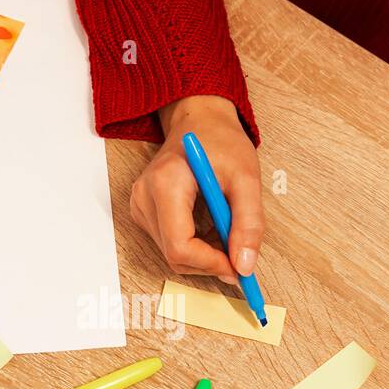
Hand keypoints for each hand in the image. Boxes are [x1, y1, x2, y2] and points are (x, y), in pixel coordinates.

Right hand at [131, 95, 264, 283]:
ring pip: (172, 254)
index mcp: (165, 184)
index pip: (180, 246)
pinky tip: (210, 227)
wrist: (199, 121)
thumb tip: (244, 266)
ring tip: (226, 231)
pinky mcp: (143, 211)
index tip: (239, 267)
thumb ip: (248, 223)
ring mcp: (140, 205)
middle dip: (210, 262)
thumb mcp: (246, 178)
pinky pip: (169, 244)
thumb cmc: (221, 142)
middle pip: (175, 255)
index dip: (211, 264)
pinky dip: (194, 246)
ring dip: (204, 255)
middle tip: (240, 254)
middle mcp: (144, 196)